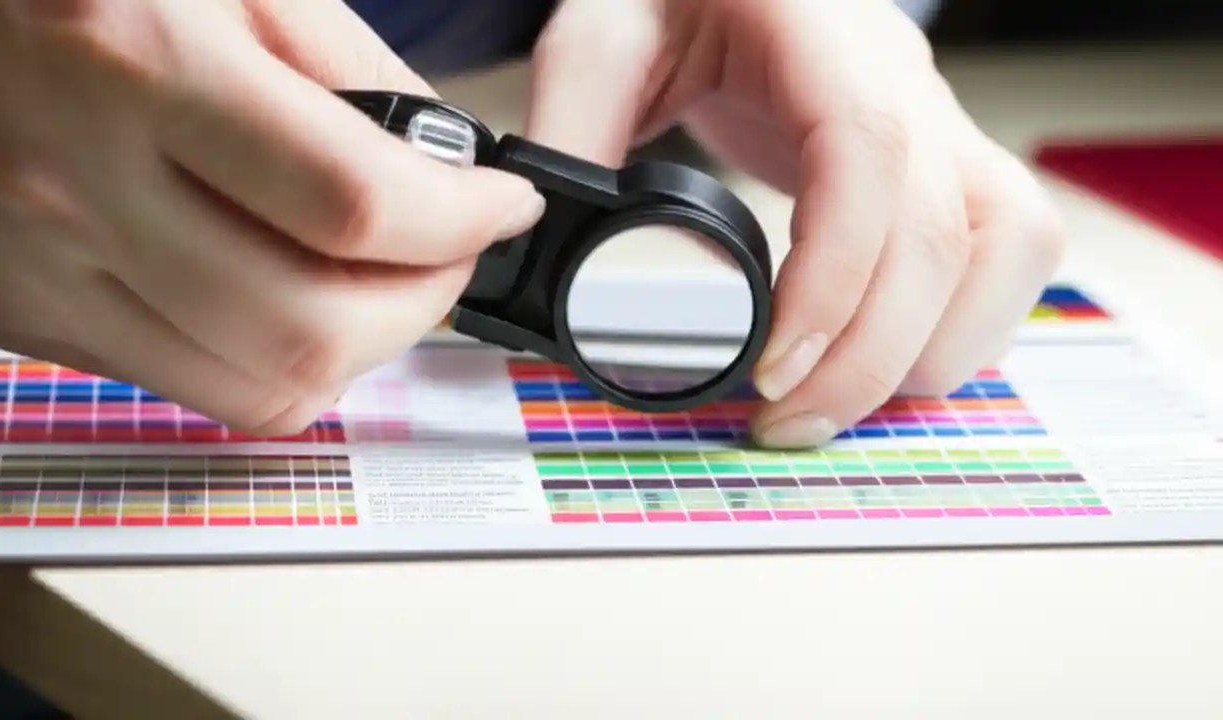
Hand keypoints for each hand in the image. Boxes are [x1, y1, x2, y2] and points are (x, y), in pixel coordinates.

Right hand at [0, 0, 543, 434]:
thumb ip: (348, 68)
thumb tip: (445, 167)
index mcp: (138, 61)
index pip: (353, 204)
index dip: (462, 221)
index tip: (498, 206)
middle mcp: (74, 184)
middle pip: (313, 329)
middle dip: (424, 304)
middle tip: (446, 255)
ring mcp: (36, 266)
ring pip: (256, 387)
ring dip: (355, 350)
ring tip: (372, 285)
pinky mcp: (16, 310)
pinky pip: (184, 381)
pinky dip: (265, 358)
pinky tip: (275, 293)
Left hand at [526, 0, 1063, 446]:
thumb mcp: (600, 40)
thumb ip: (573, 134)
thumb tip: (545, 243)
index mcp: (819, 32)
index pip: (869, 153)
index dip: (835, 279)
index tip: (771, 372)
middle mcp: (903, 74)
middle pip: (944, 231)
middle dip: (870, 358)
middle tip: (784, 426)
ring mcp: (943, 117)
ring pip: (1010, 245)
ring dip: (935, 349)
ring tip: (839, 403)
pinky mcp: (949, 161)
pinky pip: (1010, 252)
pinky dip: (965, 327)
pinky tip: (889, 365)